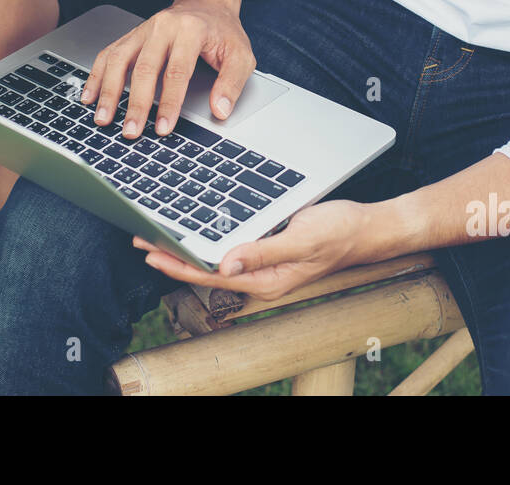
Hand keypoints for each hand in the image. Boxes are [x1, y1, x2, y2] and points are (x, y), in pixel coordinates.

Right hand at [80, 0, 253, 137]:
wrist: (206, 2)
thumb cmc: (223, 31)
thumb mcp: (241, 54)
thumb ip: (232, 83)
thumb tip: (219, 111)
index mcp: (191, 30)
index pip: (177, 71)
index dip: (169, 102)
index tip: (163, 128)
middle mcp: (163, 27)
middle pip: (144, 68)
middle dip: (136, 104)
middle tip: (131, 131)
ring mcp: (143, 30)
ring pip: (119, 59)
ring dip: (109, 91)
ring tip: (103, 118)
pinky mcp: (131, 36)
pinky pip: (108, 54)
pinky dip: (97, 76)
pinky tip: (90, 96)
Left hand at [132, 200, 373, 300]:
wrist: (367, 228)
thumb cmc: (341, 232)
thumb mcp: (302, 238)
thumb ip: (264, 253)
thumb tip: (225, 264)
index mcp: (268, 280)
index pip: (212, 275)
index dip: (180, 264)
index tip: (152, 252)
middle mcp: (263, 278)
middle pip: (208, 270)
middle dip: (174, 256)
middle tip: (141, 241)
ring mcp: (265, 267)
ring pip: (217, 261)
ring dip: (187, 249)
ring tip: (158, 237)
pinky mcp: (269, 253)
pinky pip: (231, 251)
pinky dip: (208, 241)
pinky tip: (196, 233)